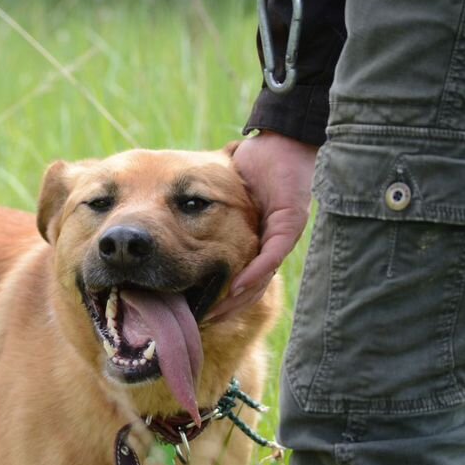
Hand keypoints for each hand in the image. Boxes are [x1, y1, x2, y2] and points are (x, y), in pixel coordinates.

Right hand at [205, 132, 317, 322]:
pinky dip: (254, 273)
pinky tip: (237, 287)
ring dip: (239, 297)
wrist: (281, 142)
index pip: (240, 279)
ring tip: (217, 312)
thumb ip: (207, 210)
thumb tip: (174, 218)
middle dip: (227, 306)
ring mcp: (283, 237)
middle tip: (202, 321)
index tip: (197, 311)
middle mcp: (271, 244)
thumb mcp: (223, 194)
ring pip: (262, 278)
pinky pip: (271, 256)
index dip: (220, 298)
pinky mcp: (290, 225)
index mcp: (255, 241)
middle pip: (252, 287)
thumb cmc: (253, 166)